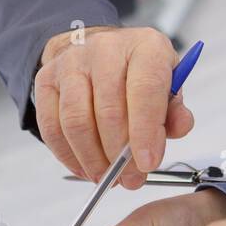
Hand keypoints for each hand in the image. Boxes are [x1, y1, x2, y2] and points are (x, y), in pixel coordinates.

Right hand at [34, 25, 192, 183]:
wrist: (99, 50)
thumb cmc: (138, 72)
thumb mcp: (168, 84)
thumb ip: (175, 111)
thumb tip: (179, 128)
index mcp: (145, 46)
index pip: (145, 89)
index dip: (146, 131)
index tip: (148, 162)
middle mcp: (106, 49)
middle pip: (108, 111)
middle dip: (120, 156)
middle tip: (131, 179)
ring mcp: (72, 63)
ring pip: (76, 122)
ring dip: (93, 159)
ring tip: (108, 176)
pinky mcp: (46, 80)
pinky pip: (52, 128)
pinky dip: (69, 156)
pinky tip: (86, 167)